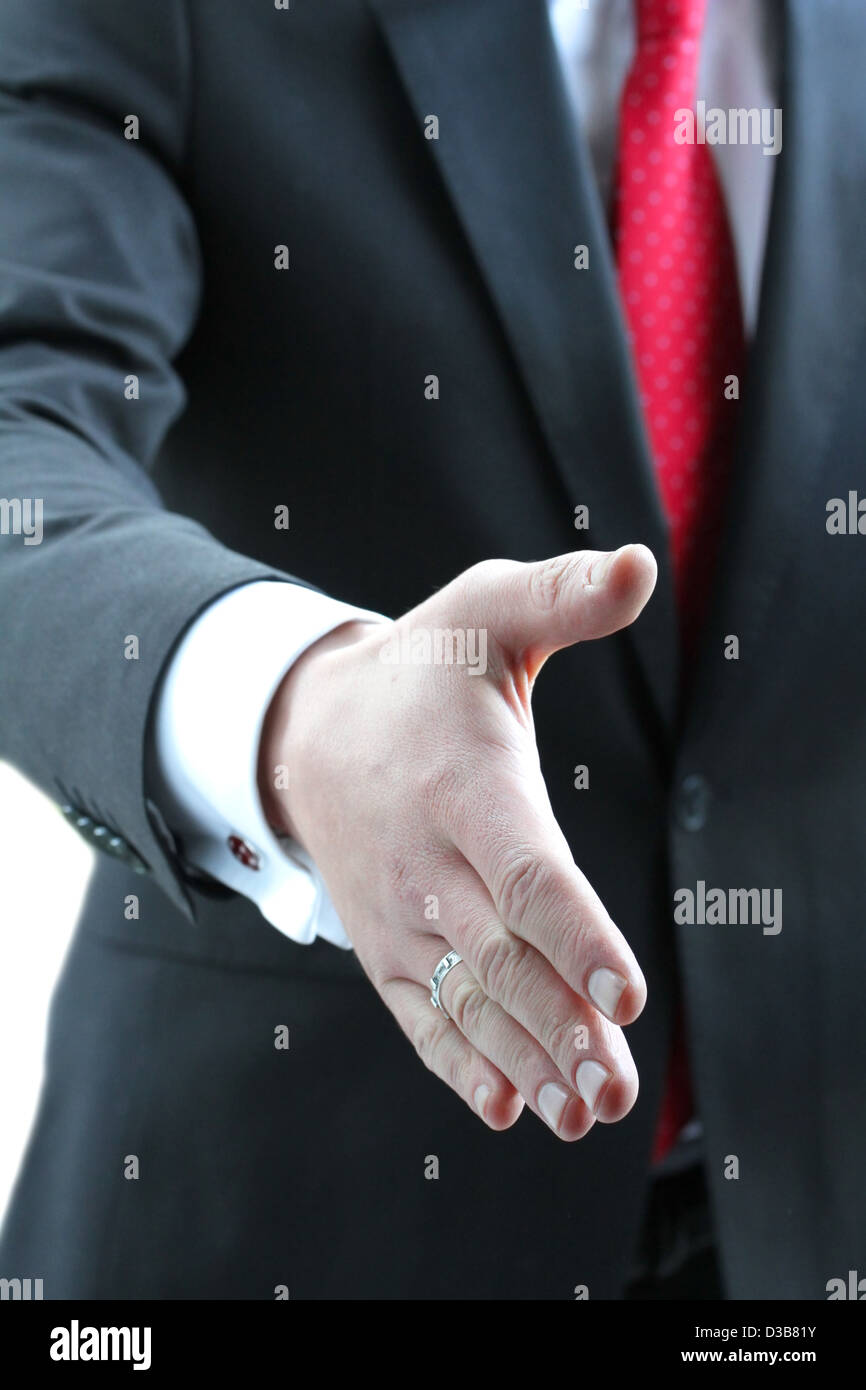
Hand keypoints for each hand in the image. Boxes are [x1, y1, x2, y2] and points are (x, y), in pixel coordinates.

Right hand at [259, 546, 656, 1138]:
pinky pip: (422, 1017)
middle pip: (502, 957)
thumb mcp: (485, 612)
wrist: (310, 732)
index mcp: (461, 784)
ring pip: (469, 1000)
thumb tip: (638, 564)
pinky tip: (508, 1107)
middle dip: (561, 1026)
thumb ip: (562, 596)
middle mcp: (426, 863)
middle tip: (614, 1090)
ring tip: (581, 1113)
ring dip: (527, 1060)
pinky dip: (461, 1065)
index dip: (573, 932)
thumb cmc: (423, 671)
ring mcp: (401, 915)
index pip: (524, 872)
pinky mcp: (386, 948)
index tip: (623, 993)